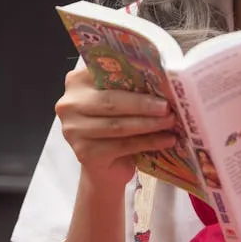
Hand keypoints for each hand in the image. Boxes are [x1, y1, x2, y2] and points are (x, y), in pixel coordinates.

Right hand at [55, 66, 176, 191]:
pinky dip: (148, 142)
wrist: (104, 168)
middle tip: (167, 106)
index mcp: (77, 82)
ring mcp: (73, 130)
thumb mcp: (119, 100)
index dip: (133, 75)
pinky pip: (122, 145)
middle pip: (111, 101)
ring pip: (117, 125)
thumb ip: (129, 86)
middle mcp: (69, 104)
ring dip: (148, 123)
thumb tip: (161, 78)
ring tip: (170, 121)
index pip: (105, 73)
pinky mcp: (84, 153)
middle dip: (143, 104)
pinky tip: (166, 140)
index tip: (159, 77)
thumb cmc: (114, 125)